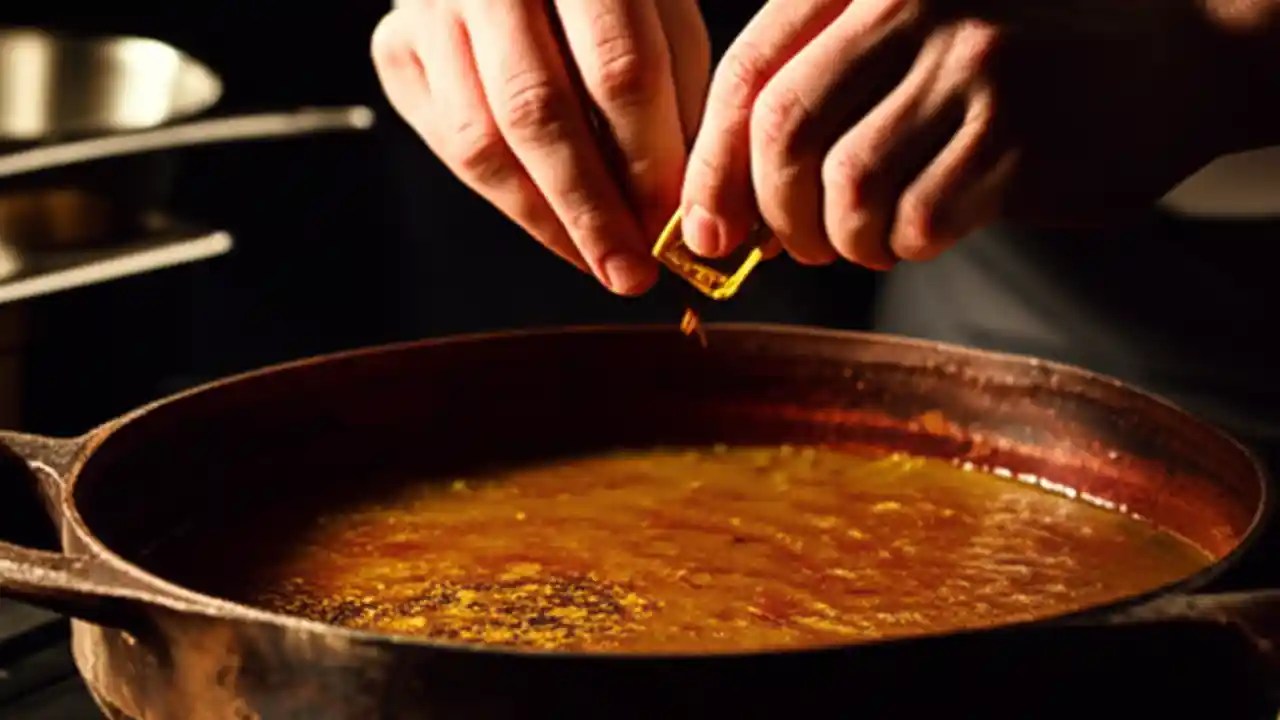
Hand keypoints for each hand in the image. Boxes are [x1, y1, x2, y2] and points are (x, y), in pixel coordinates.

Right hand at [372, 0, 710, 294]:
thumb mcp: (658, 8)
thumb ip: (673, 89)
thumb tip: (680, 202)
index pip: (619, 68)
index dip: (648, 159)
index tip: (674, 225)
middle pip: (539, 111)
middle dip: (591, 208)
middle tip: (630, 271)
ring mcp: (430, 7)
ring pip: (482, 139)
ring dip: (546, 218)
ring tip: (595, 259)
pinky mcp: (396, 46)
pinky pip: (452, 144)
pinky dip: (509, 198)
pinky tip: (554, 225)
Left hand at [681, 0, 1254, 269]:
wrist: (1172, 56)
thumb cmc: (1013, 66)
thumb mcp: (907, 49)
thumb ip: (820, 104)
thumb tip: (728, 211)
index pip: (751, 74)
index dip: (712, 165)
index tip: (704, 231)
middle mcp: (910, 4)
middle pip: (785, 129)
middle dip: (771, 213)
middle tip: (793, 247)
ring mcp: (969, 63)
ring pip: (848, 185)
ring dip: (842, 239)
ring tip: (867, 240)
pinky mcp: (1018, 130)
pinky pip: (917, 219)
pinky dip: (903, 246)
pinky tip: (920, 233)